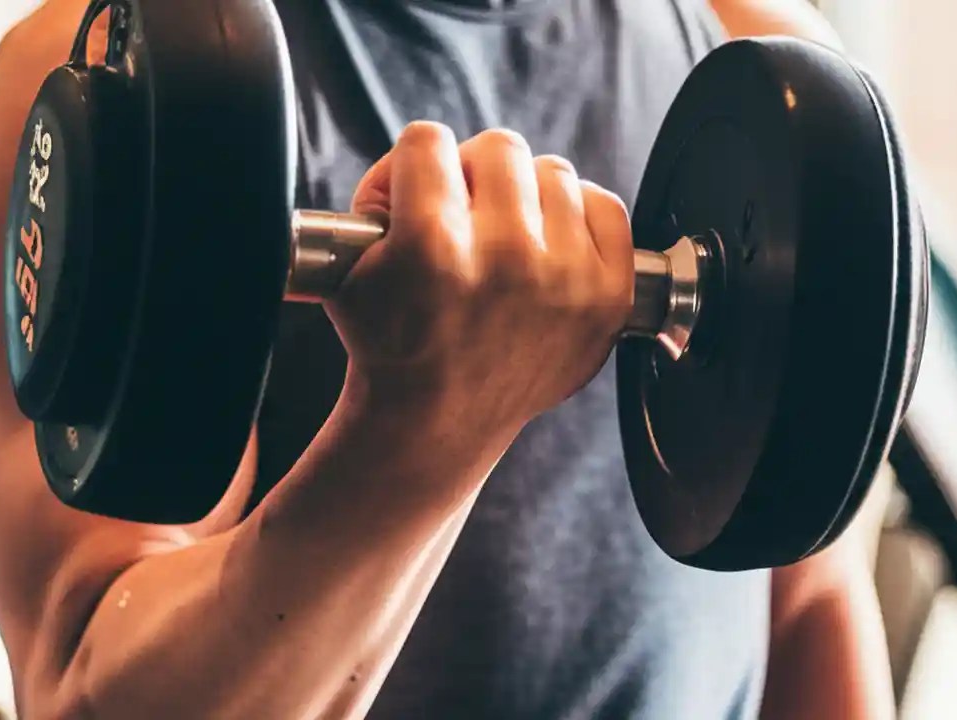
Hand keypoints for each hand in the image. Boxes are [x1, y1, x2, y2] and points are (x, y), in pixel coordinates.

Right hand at [326, 122, 633, 434]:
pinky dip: (577, 217)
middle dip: (470, 175)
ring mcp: (564, 276)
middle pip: (497, 146)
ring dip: (524, 196)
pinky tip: (548, 247)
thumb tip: (418, 158)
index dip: (412, 165)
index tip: (414, 194)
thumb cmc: (393, 343)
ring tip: (503, 239)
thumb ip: (373, 196)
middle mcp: (505, 256)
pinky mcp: (607, 295)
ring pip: (553, 171)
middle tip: (460, 217)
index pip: (428, 141)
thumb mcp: (348, 271)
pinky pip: (605, 206)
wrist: (440, 420)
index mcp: (432, 246)